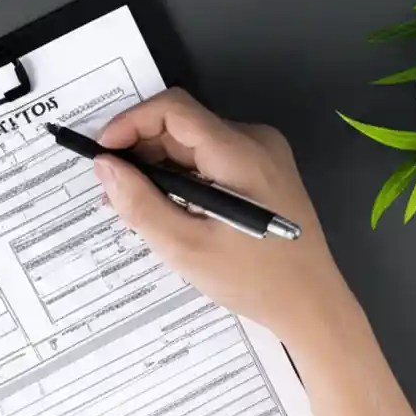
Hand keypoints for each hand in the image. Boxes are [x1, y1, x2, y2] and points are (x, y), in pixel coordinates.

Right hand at [93, 88, 355, 341]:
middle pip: (182, 125)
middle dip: (140, 151)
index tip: (102, 153)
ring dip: (158, 166)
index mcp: (238, 152)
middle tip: (111, 189)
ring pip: (194, 143)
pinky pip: (210, 160)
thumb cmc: (253, 280)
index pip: (174, 109)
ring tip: (133, 206)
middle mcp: (254, 141)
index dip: (130, 122)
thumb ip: (140, 203)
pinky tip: (166, 208)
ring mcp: (263, 155)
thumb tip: (104, 166)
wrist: (313, 306)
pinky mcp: (264, 171)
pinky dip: (182, 177)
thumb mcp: (185, 247)